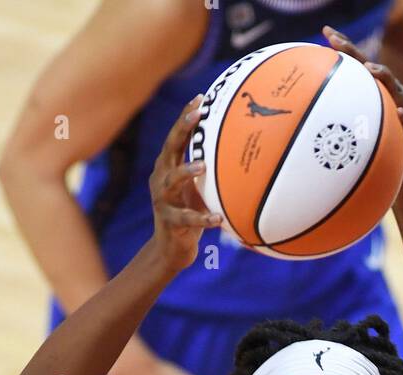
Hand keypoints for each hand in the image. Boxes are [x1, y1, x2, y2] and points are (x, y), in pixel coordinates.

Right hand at [148, 96, 222, 270]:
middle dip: (182, 129)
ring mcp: (162, 199)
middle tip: (196, 115)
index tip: (201, 97)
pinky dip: (203, 219)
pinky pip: (186, 219)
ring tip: (203, 166)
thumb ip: (211, 172)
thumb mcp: (200, 189)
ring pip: (172, 181)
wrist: (172, 248)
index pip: (177, 136)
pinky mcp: (169, 221)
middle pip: (169, 148)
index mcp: (169, 166)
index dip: (186, 116)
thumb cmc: (190, 213)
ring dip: (186, 171)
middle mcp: (161, 178)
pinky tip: (218, 220)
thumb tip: (241, 153)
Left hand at [324, 27, 402, 189]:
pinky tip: (399, 112)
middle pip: (374, 68)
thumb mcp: (349, 138)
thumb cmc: (369, 157)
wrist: (395, 180)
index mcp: (375, 92)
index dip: (344, 46)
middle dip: (356, 53)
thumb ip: (335, 122)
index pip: (358, 64)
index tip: (325, 32)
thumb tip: (302, 118)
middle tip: (338, 43)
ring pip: (396, 88)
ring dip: (384, 77)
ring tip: (371, 70)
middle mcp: (391, 95)